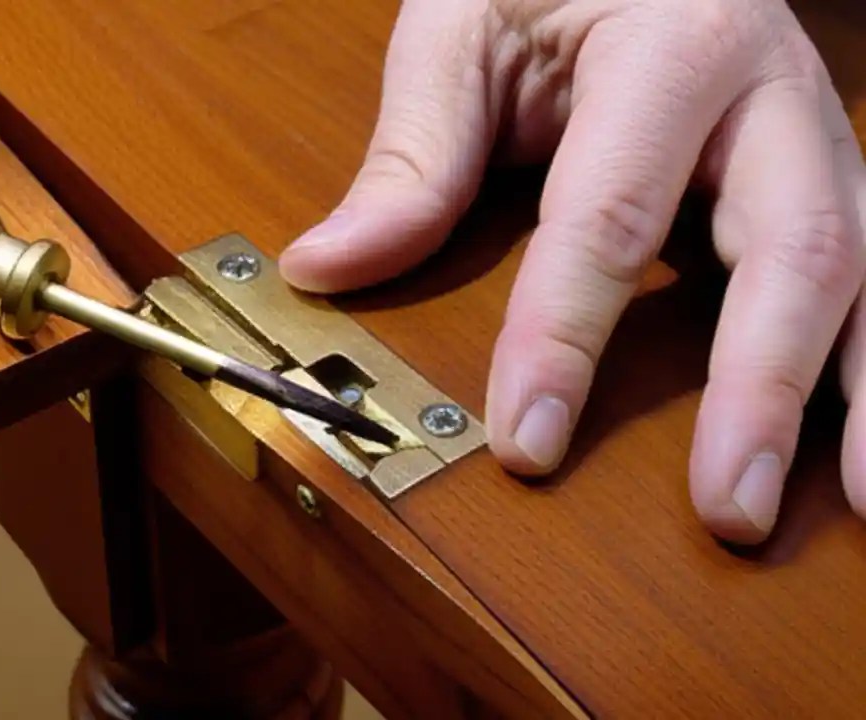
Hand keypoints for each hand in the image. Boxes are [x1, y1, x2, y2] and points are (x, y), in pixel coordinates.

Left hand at [279, 0, 865, 543]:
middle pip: (791, 245)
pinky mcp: (825, 176)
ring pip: (860, 269)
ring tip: (846, 502)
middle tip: (727, 508)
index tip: (528, 440)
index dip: (565, 333)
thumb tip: (329, 265)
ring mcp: (815, 135)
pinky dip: (863, 368)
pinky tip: (857, 450)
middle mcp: (769, 90)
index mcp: (671, 43)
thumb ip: (413, 154)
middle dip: (757, 387)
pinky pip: (865, 276)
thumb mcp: (465, 30)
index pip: (610, 211)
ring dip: (855, 396)